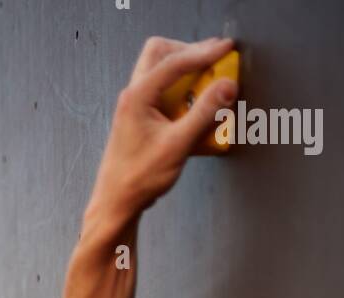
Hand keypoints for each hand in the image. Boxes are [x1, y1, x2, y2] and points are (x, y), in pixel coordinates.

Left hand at [85, 36, 237, 224]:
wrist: (116, 203)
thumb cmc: (138, 179)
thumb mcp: (177, 145)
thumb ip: (204, 113)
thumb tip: (227, 86)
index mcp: (138, 96)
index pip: (175, 62)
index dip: (205, 52)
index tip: (227, 47)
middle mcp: (134, 94)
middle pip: (161, 53)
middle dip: (189, 53)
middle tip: (214, 61)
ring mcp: (136, 105)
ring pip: (161, 71)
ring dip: (185, 73)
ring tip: (208, 85)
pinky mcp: (141, 118)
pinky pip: (163, 94)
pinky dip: (181, 93)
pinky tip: (195, 110)